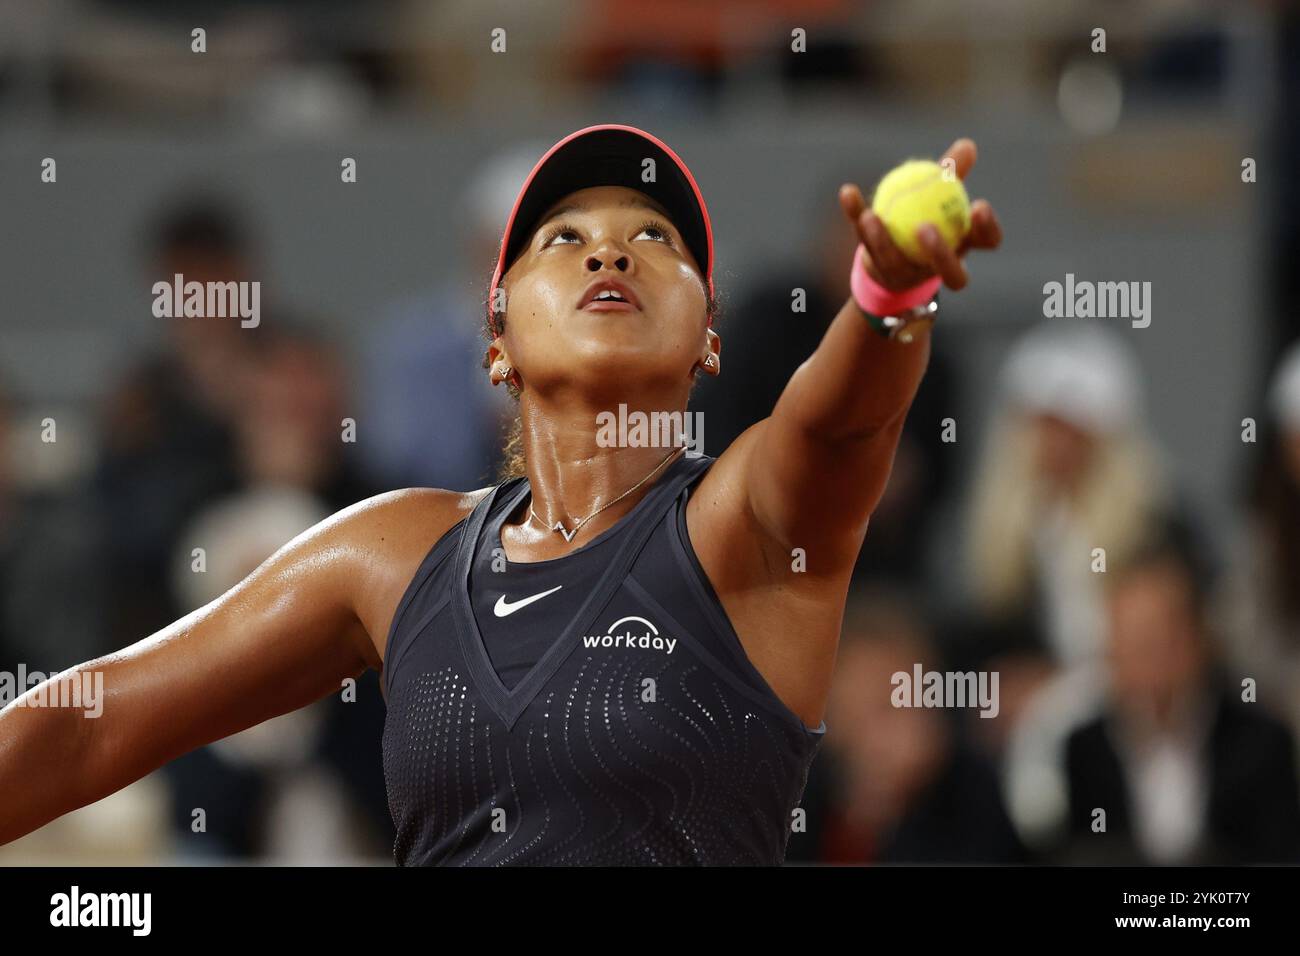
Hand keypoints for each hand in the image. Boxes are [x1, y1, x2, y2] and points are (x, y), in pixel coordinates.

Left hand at [838, 138, 1002, 292]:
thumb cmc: (927, 215)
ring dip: (883, 243)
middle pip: (951, 273)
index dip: (987, 228)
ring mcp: (908, 276)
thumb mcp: (940, 193)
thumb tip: (967, 144)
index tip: (979, 205)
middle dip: (940, 254)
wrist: (892, 254)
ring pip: (896, 265)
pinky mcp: (878, 271)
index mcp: (964, 247)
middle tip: (925, 227)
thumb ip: (952, 173)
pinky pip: (864, 243)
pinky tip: (848, 191)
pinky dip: (855, 215)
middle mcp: (939, 269)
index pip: (988, 241)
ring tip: (871, 217)